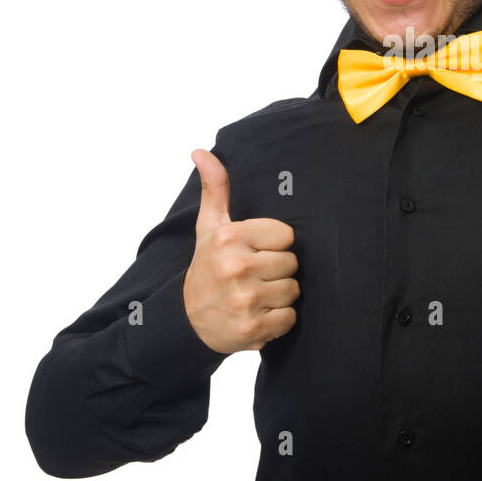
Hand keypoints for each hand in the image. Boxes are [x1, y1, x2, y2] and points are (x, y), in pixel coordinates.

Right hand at [182, 149, 298, 353]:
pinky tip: (258, 315)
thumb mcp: (209, 226)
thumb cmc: (207, 267)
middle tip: (253, 276)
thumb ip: (215, 188)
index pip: (286, 236)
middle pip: (292, 263)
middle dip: (277, 271)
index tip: (254, 252)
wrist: (188, 320)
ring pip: (293, 290)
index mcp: (229, 237)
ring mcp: (245, 299)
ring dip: (279, 296)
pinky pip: (289, 318)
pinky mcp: (253, 328)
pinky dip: (278, 321)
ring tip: (255, 295)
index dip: (274, 245)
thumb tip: (201, 152)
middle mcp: (236, 266)